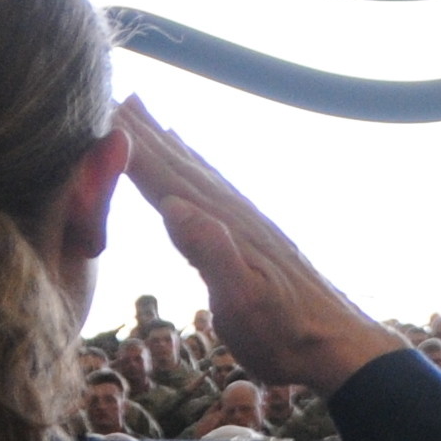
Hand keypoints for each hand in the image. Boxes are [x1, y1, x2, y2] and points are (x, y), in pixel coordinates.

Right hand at [117, 99, 402, 398]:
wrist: (339, 347)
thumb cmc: (287, 336)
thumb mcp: (243, 305)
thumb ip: (212, 254)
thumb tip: (174, 205)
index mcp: (224, 229)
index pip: (169, 180)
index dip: (133, 149)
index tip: (100, 113)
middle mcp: (234, 215)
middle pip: (179, 164)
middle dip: (143, 131)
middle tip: (109, 93)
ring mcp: (246, 222)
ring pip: (195, 170)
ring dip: (165, 140)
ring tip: (140, 109)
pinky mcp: (253, 235)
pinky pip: (213, 186)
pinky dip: (193, 165)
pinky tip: (188, 160)